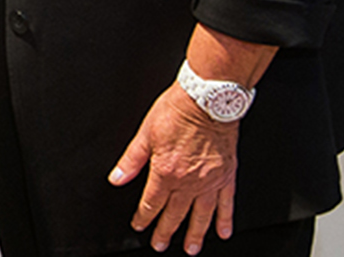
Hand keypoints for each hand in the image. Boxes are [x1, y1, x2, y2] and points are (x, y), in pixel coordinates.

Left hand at [108, 85, 238, 254]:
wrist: (207, 100)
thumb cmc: (178, 111)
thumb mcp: (146, 133)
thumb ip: (131, 160)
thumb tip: (117, 178)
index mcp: (166, 171)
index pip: (152, 203)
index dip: (144, 217)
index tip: (140, 226)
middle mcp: (189, 181)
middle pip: (175, 214)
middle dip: (165, 231)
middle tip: (160, 245)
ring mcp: (210, 181)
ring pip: (201, 215)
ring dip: (194, 234)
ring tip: (190, 248)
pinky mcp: (227, 176)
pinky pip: (226, 203)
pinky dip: (225, 219)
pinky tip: (222, 232)